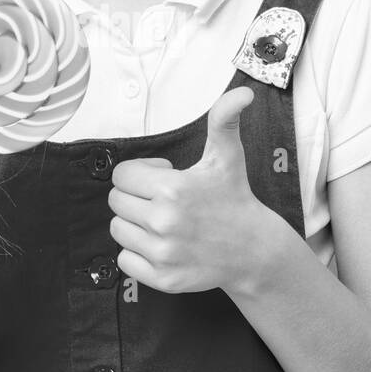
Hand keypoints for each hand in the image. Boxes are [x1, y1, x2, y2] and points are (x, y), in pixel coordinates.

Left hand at [107, 87, 259, 294]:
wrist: (254, 250)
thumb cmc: (234, 198)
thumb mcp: (227, 156)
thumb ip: (225, 119)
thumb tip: (243, 93)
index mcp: (172, 188)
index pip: (122, 175)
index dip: (141, 173)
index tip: (163, 177)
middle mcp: (164, 222)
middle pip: (116, 202)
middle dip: (136, 197)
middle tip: (163, 200)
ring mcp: (162, 253)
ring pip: (118, 230)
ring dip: (135, 224)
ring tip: (163, 222)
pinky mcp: (162, 278)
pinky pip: (125, 260)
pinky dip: (137, 253)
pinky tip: (162, 245)